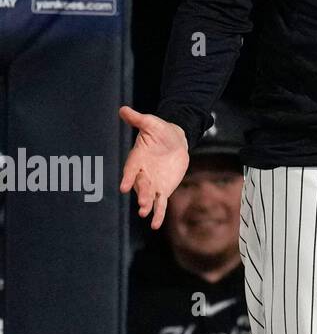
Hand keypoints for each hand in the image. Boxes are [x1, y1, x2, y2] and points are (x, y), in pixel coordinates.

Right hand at [118, 106, 189, 228]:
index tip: (124, 187)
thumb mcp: (151, 123)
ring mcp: (152, 183)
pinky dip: (158, 213)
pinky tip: (156, 224)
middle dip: (141, 194)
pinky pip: (160, 203)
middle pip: (141, 185)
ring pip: (149, 196)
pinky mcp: (163, 189)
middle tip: (141, 204)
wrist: (174, 140)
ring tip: (144, 213)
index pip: (131, 170)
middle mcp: (142, 174)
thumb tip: (123, 109)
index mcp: (137, 159)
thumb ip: (138, 119)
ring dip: (146, 205)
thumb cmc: (160, 131)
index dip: (128, 177)